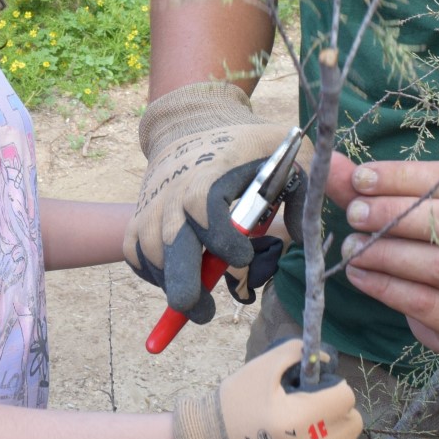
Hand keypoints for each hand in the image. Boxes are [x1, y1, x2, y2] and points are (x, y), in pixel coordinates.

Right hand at [128, 81, 305, 321]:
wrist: (191, 126)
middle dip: (184, 285)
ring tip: (197, 301)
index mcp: (211, 173)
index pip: (204, 206)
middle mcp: (174, 191)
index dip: (222, 238)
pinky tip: (176, 279)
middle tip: (205, 312)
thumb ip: (303, 189)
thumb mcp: (285, 154)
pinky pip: (135, 254)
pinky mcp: (139, 217)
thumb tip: (301, 237)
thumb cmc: (245, 147)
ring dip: (171, 284)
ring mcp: (152, 205)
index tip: (245, 254)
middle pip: (168, 242)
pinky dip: (152, 274)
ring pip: (150, 255)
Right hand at [171, 339, 364, 438]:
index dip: (329, 390)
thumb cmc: (233, 410)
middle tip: (310, 418)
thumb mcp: (258, 371)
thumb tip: (326, 358)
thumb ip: (294, 352)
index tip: (313, 396)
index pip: (345, 396)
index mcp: (299, 419)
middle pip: (352, 423)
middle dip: (334, 415)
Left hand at [325, 156, 438, 355]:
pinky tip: (359, 275)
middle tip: (353, 215)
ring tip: (351, 247)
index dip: (404, 176)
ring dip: (387, 255)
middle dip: (395, 215)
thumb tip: (329, 164)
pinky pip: (428, 304)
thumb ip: (377, 188)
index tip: (360, 179)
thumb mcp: (420, 206)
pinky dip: (387, 288)